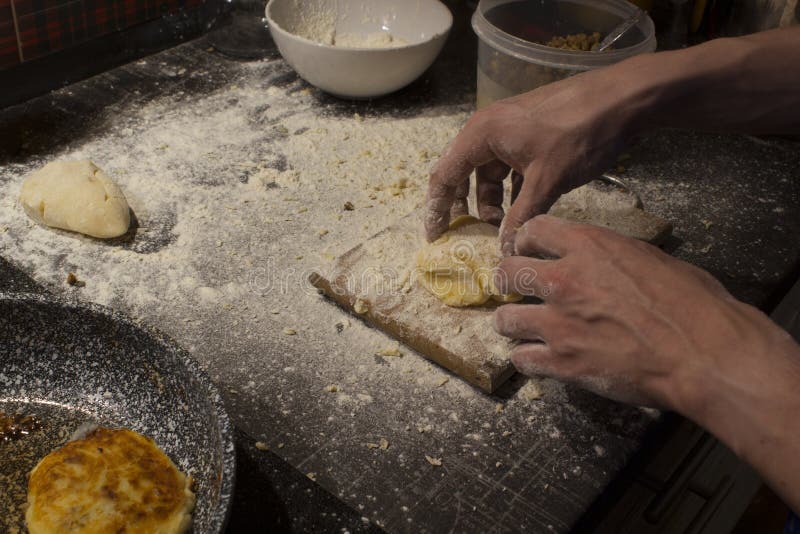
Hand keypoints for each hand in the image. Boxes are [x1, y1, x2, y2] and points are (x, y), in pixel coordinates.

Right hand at [424, 67, 641, 255]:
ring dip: (492, 201)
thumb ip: (521, 218)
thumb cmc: (579, 133)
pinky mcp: (531, 136)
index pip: (444, 175)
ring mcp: (511, 131)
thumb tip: (505, 251)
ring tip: (503, 227)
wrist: (623, 99)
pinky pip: (510, 168)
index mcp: (482, 134)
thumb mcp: (547, 181)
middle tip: (467, 235)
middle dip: (464, 206)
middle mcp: (489, 130)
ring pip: (490, 173)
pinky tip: (525, 210)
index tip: (435, 236)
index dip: (437, 208)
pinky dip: (513, 190)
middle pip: (463, 173)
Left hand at [492, 215, 799, 414]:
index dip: (525, 241)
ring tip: (522, 328)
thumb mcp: (651, 258)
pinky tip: (538, 358)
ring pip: (504, 319)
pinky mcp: (563, 361)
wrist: (705, 352)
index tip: (526, 251)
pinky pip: (521, 359)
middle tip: (515, 291)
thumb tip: (600, 261)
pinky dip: (527, 360)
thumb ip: (612, 257)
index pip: (532, 229)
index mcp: (589, 246)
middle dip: (508, 282)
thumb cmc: (693, 304)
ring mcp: (559, 322)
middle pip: (507, 273)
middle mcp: (564, 279)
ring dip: (512, 323)